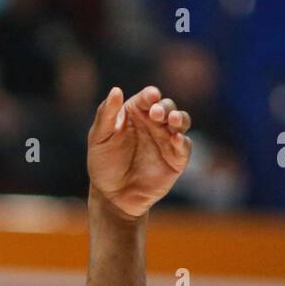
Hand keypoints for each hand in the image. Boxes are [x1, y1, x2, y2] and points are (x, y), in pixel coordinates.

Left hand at [87, 85, 191, 218]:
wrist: (112, 195)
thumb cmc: (103, 163)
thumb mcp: (99, 137)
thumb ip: (106, 114)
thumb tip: (116, 90)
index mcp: (135, 113)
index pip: (147, 98)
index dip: (150, 95)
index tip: (150, 96)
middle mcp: (154, 123)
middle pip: (167, 107)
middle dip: (165, 107)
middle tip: (156, 113)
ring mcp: (167, 140)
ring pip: (181, 122)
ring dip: (179, 118)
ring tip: (172, 119)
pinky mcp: (176, 159)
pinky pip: (185, 146)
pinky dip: (183, 142)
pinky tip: (176, 139)